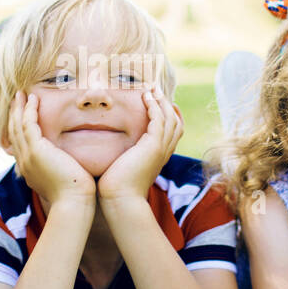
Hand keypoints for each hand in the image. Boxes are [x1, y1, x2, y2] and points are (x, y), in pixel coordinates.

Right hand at [8, 92, 94, 205]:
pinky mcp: (36, 150)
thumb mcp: (62, 178)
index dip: (18, 127)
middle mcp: (23, 162)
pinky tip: (34, 99)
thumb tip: (69, 162)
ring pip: (17, 126)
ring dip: (19, 108)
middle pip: (13, 133)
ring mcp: (27, 156)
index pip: (18, 144)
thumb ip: (60, 167)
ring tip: (21, 94)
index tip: (21, 114)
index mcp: (28, 169)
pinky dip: (29, 110)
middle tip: (16, 99)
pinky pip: (27, 124)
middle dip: (14, 114)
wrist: (73, 202)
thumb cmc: (75, 194)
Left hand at [98, 88, 183, 203]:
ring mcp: (161, 149)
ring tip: (152, 88)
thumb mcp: (123, 168)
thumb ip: (123, 157)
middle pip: (176, 122)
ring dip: (162, 101)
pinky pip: (159, 120)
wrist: (121, 200)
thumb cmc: (117, 189)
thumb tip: (112, 152)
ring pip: (170, 118)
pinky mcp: (153, 146)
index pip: (173, 132)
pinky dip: (155, 106)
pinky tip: (146, 97)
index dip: (170, 115)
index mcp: (159, 157)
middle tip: (157, 89)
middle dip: (168, 104)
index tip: (161, 102)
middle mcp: (164, 152)